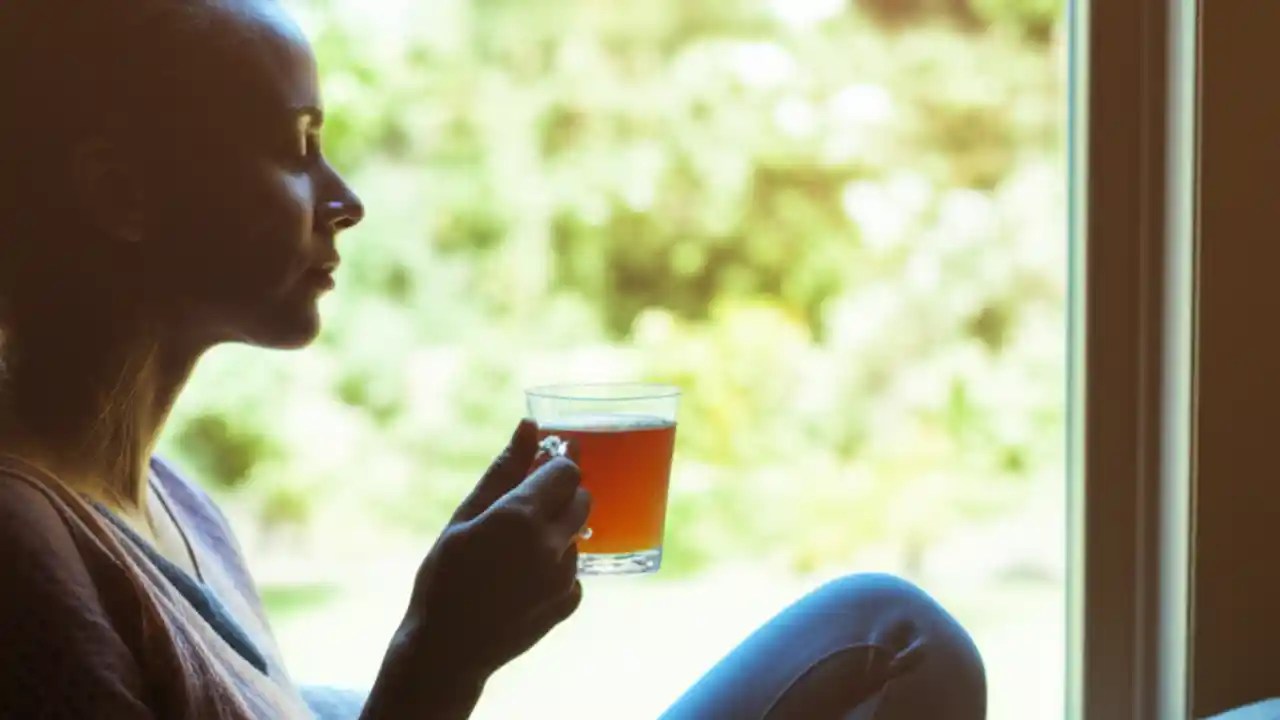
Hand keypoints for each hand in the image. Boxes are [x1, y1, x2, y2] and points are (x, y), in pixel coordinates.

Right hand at [362, 419, 590, 719]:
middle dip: (561, 494)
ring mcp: (564, 578)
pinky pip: (574, 569)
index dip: (557, 463)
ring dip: (556, 531)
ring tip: (513, 552)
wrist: (446, 651)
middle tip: (527, 505)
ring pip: (577, 534)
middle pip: (582, 498)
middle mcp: (551, 545)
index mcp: (521, 517)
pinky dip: (555, 565)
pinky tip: (521, 579)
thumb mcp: (465, 518)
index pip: (566, 471)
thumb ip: (504, 470)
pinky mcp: (569, 603)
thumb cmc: (444, 578)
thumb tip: (531, 425)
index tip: (545, 462)